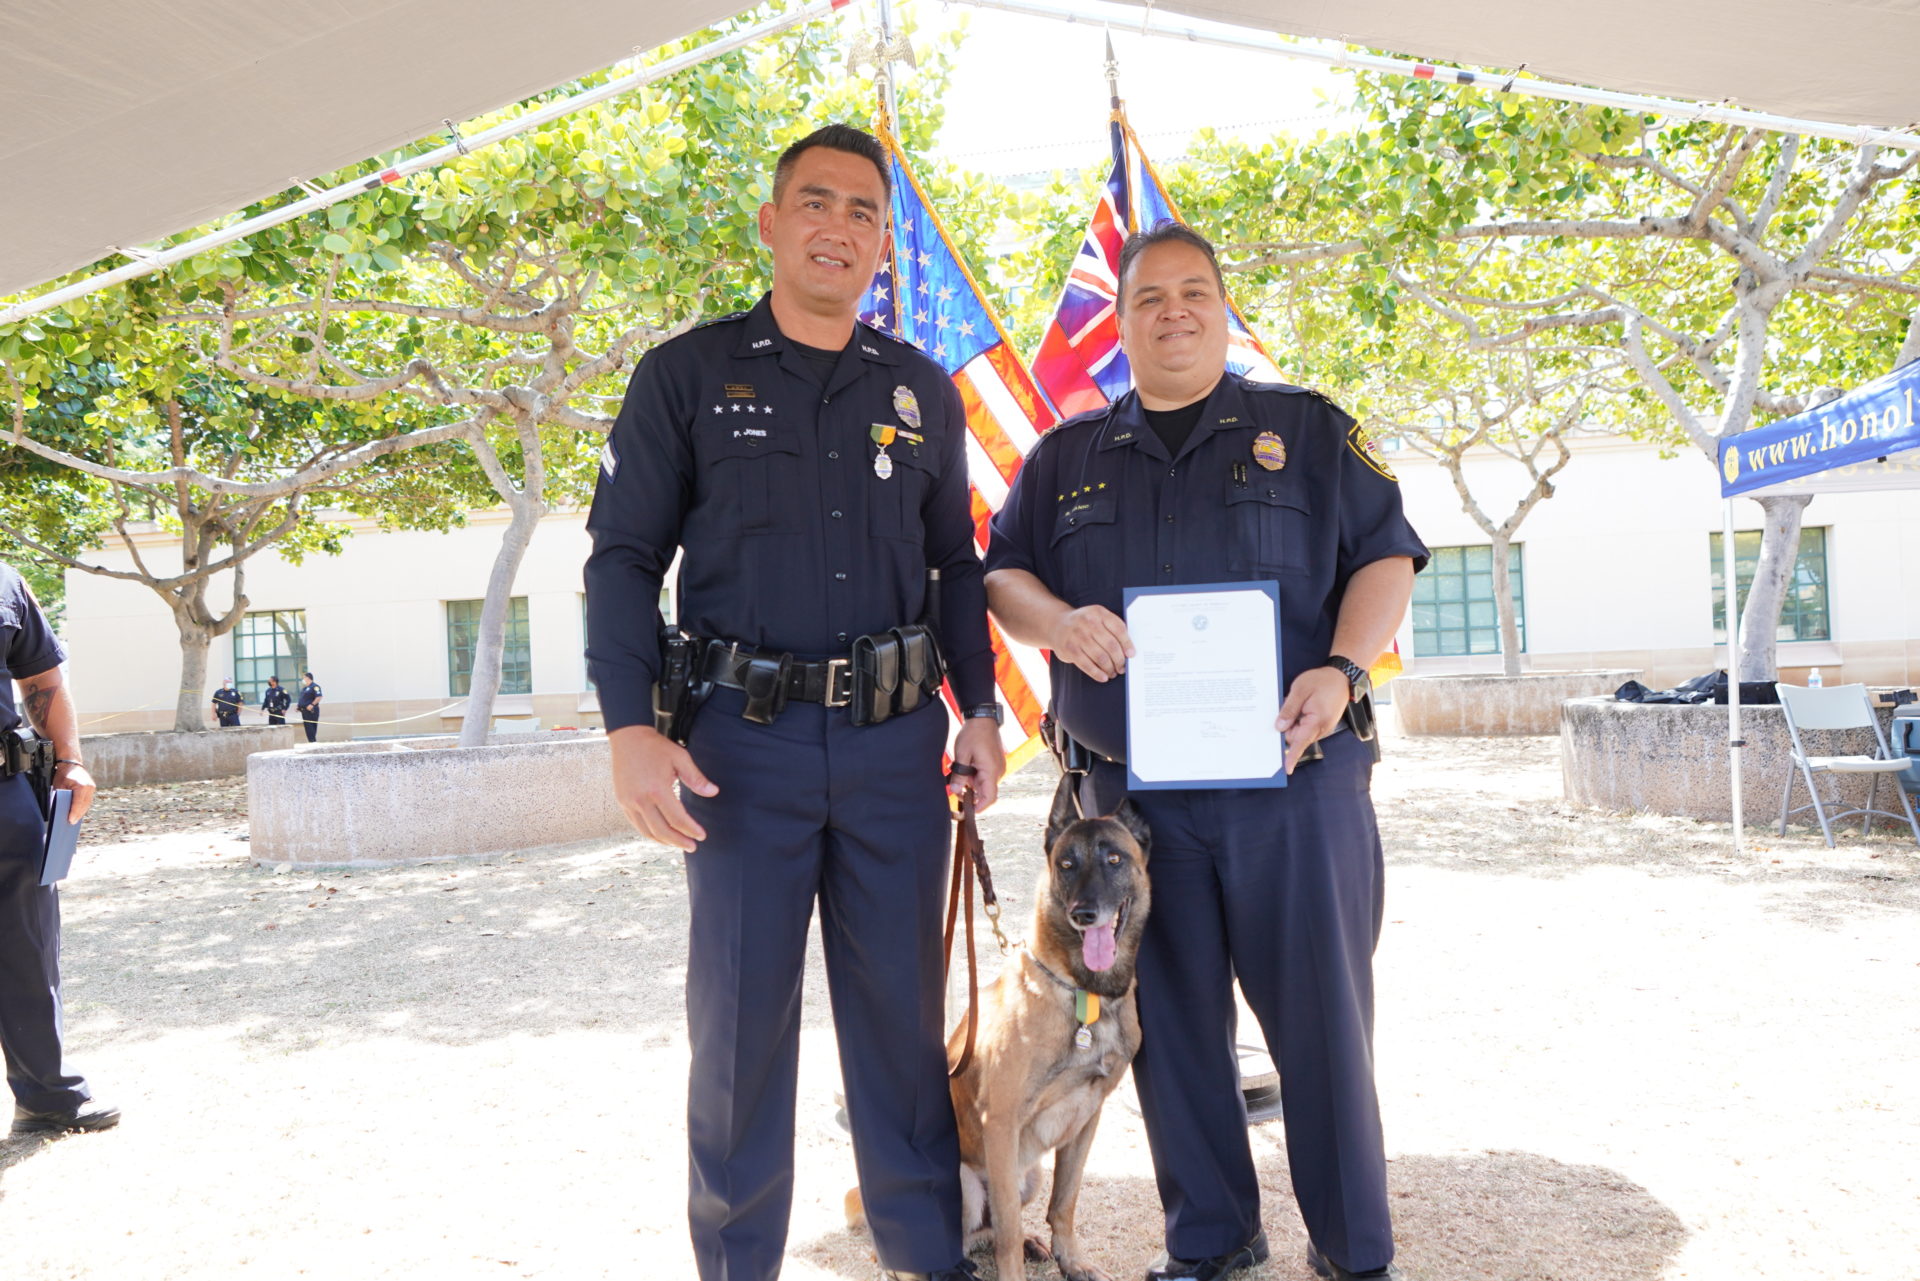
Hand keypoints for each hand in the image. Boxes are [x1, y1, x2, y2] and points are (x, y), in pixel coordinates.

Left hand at [52, 762, 95, 823]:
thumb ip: (61, 798)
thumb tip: (61, 810)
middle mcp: (89, 787)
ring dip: (81, 812)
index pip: (77, 803)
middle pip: (84, 805)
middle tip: (72, 823)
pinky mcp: (92, 788)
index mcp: (81, 786)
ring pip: (87, 804)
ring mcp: (92, 788)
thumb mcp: (59, 786)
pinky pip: (88, 800)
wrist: (71, 763)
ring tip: (75, 820)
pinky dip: (83, 807)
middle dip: (78, 815)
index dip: (74, 813)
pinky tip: (78, 812)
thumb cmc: (63, 774)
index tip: (70, 821)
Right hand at [608, 725, 717, 851]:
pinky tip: (661, 834)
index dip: (691, 830)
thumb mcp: (680, 758)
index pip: (677, 818)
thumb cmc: (656, 747)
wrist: (628, 738)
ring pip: (647, 831)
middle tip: (693, 847)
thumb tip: (713, 792)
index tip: (702, 835)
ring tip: (678, 843)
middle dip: (679, 841)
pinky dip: (650, 833)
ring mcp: (628, 802)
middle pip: (661, 830)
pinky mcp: (622, 801)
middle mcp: (640, 799)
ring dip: (664, 841)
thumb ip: (696, 778)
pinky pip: (636, 824)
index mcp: (657, 789)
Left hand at [950, 718, 1006, 811]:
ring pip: (984, 784)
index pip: (989, 797)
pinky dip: (975, 777)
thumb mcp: (962, 754)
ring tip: (958, 774)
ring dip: (971, 784)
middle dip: (971, 794)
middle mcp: (997, 771)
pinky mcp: (994, 763)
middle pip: (985, 792)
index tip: (968, 811)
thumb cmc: (973, 734)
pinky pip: (985, 776)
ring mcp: (997, 767)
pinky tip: (965, 768)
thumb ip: (959, 774)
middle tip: (955, 788)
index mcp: (991, 771)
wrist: (982, 718)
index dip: (980, 807)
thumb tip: (955, 790)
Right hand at [1049, 605, 1134, 682]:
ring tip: (1113, 672)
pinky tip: (1103, 677)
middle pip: (1111, 645)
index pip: (1119, 629)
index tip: (1131, 655)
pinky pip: (1087, 665)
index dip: (1127, 644)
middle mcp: (1088, 623)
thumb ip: (1112, 628)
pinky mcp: (1070, 649)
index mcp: (1099, 613)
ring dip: (1109, 668)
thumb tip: (1128, 650)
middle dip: (1119, 660)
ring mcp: (1077, 636)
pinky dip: (1097, 674)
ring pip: (1100, 657)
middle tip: (1122, 667)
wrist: (1057, 624)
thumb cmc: (1083, 623)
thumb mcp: (1097, 617)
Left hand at [1276, 667, 1350, 774]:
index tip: (1286, 768)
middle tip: (1290, 705)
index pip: (1300, 743)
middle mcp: (1322, 728)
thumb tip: (1279, 727)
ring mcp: (1323, 727)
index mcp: (1317, 721)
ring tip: (1300, 702)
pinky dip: (1301, 719)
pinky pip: (1306, 727)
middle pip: (1296, 736)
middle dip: (1288, 725)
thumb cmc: (1322, 680)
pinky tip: (1304, 705)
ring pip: (1301, 731)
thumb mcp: (1300, 690)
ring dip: (1295, 720)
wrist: (1342, 676)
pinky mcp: (1323, 723)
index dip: (1292, 756)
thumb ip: (1289, 710)